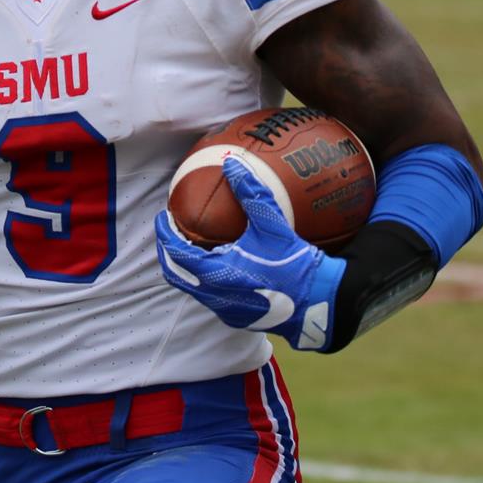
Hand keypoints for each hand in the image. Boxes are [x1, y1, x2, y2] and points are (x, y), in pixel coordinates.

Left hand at [154, 157, 345, 352]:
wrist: (319, 303)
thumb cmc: (294, 265)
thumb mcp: (272, 224)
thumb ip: (250, 193)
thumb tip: (231, 163)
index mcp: (216, 273)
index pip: (175, 253)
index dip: (165, 233)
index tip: (163, 217)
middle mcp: (214, 296)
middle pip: (175, 274)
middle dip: (168, 251)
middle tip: (170, 230)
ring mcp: (225, 310)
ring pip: (192, 288)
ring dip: (185, 267)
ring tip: (190, 244)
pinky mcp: (237, 318)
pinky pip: (209, 297)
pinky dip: (203, 279)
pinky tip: (218, 264)